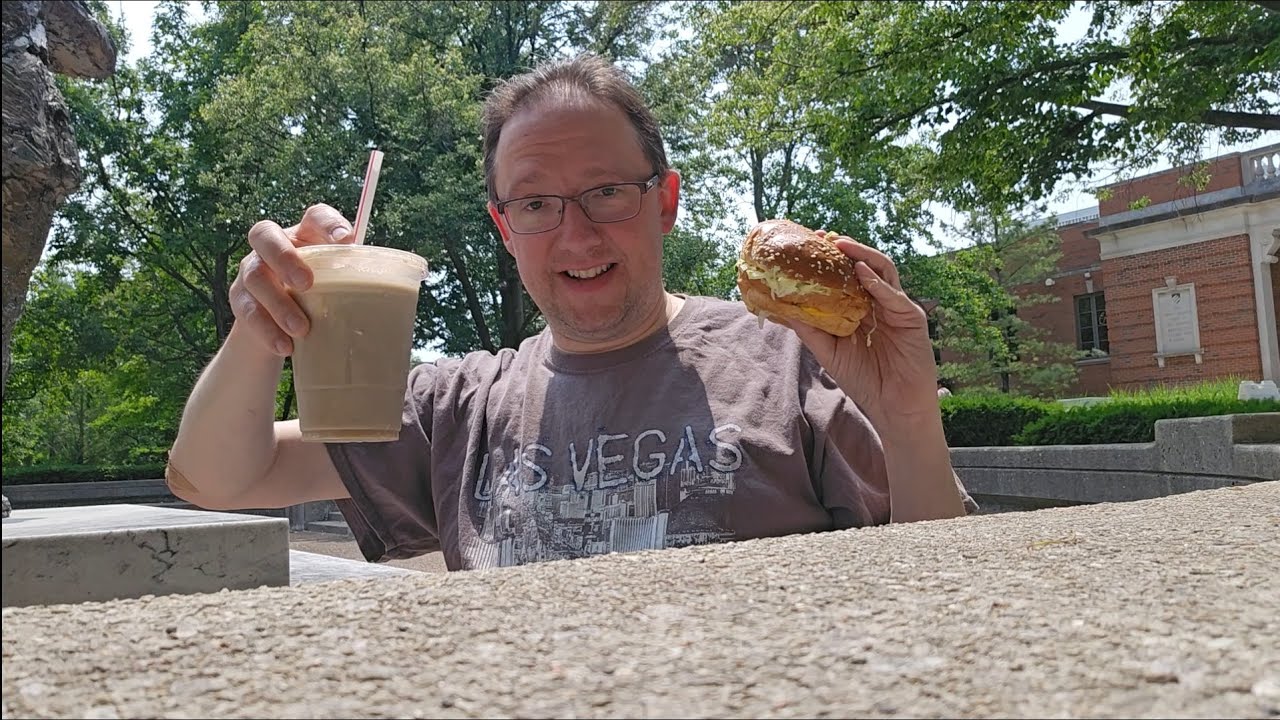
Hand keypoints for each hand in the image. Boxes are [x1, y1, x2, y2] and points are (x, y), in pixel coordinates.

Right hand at [230, 204, 353, 356]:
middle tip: (307, 283)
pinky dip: (266, 330)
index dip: (329, 223)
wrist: (277, 329)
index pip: (314, 216)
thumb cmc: (319, 299)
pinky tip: (285, 346)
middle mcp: (272, 246)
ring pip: (255, 276)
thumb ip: (358, 280)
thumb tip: (412, 283)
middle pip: (265, 235)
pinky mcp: (240, 299)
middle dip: (285, 258)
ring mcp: (251, 270)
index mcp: (304, 236)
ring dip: (279, 303)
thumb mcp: (338, 286)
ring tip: (302, 329)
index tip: (347, 240)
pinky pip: (246, 310)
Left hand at [784, 235, 938, 425]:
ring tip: (842, 245)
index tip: (809, 243)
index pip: (844, 275)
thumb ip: (810, 330)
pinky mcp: (912, 317)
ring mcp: (896, 307)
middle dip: (845, 249)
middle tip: (824, 236)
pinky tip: (862, 272)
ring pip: (882, 271)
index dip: (829, 259)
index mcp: (859, 307)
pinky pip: (895, 295)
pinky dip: (878, 283)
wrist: (893, 406)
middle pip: (863, 266)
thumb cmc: (863, 380)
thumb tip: (782, 309)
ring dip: (862, 255)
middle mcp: (878, 302)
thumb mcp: (829, 352)